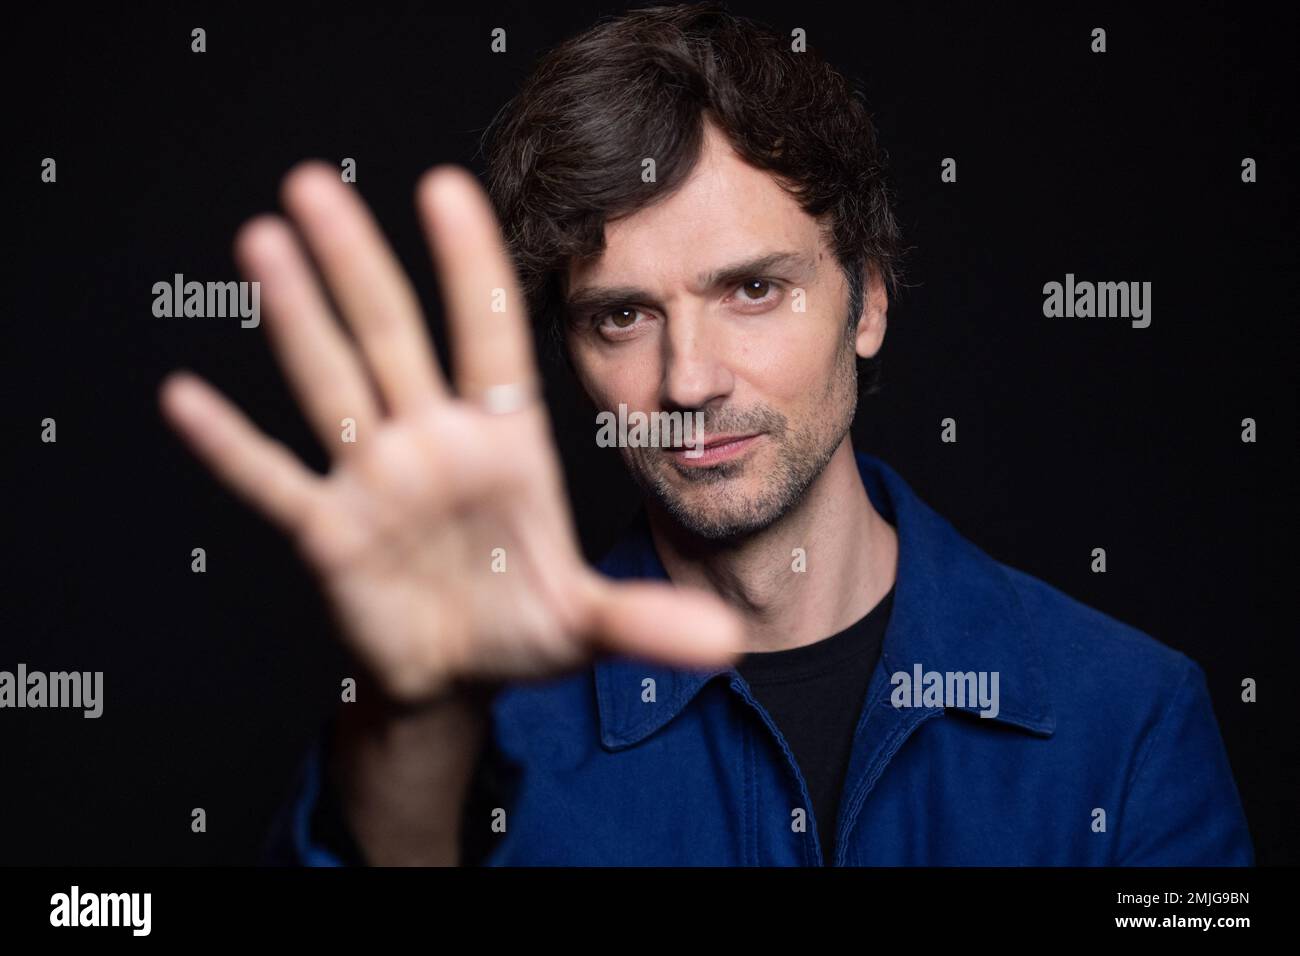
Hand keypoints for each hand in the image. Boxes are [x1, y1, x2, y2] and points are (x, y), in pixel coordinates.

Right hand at [159, 162, 742, 704]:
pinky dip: (233, 449)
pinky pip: (275, 482)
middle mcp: (432, 443)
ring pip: (331, 387)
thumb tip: (727, 644)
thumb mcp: (588, 624)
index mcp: (501, 441)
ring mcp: (376, 482)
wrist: (458, 675)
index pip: (485, 334)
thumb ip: (645, 622)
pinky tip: (186, 399)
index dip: (467, 265)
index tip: (446, 188)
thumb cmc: (521, 626)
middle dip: (356, 265)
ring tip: (262, 245)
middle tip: (314, 185)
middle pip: (391, 338)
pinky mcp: (330, 533)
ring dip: (295, 322)